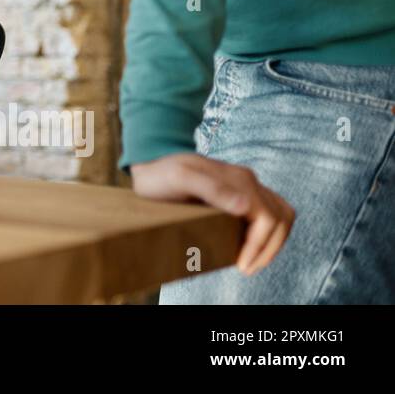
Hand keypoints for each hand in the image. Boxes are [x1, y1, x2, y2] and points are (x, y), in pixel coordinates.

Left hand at [130, 152, 294, 274]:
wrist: (150, 164)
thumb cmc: (161, 174)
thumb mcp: (179, 179)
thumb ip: (211, 189)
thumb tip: (245, 206)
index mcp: (239, 179)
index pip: (268, 219)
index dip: (260, 246)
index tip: (243, 265)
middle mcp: (248, 181)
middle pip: (281, 218)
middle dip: (269, 248)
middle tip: (247, 268)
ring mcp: (246, 186)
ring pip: (281, 215)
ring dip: (273, 241)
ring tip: (252, 261)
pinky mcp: (242, 193)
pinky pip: (270, 213)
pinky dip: (268, 233)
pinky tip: (251, 246)